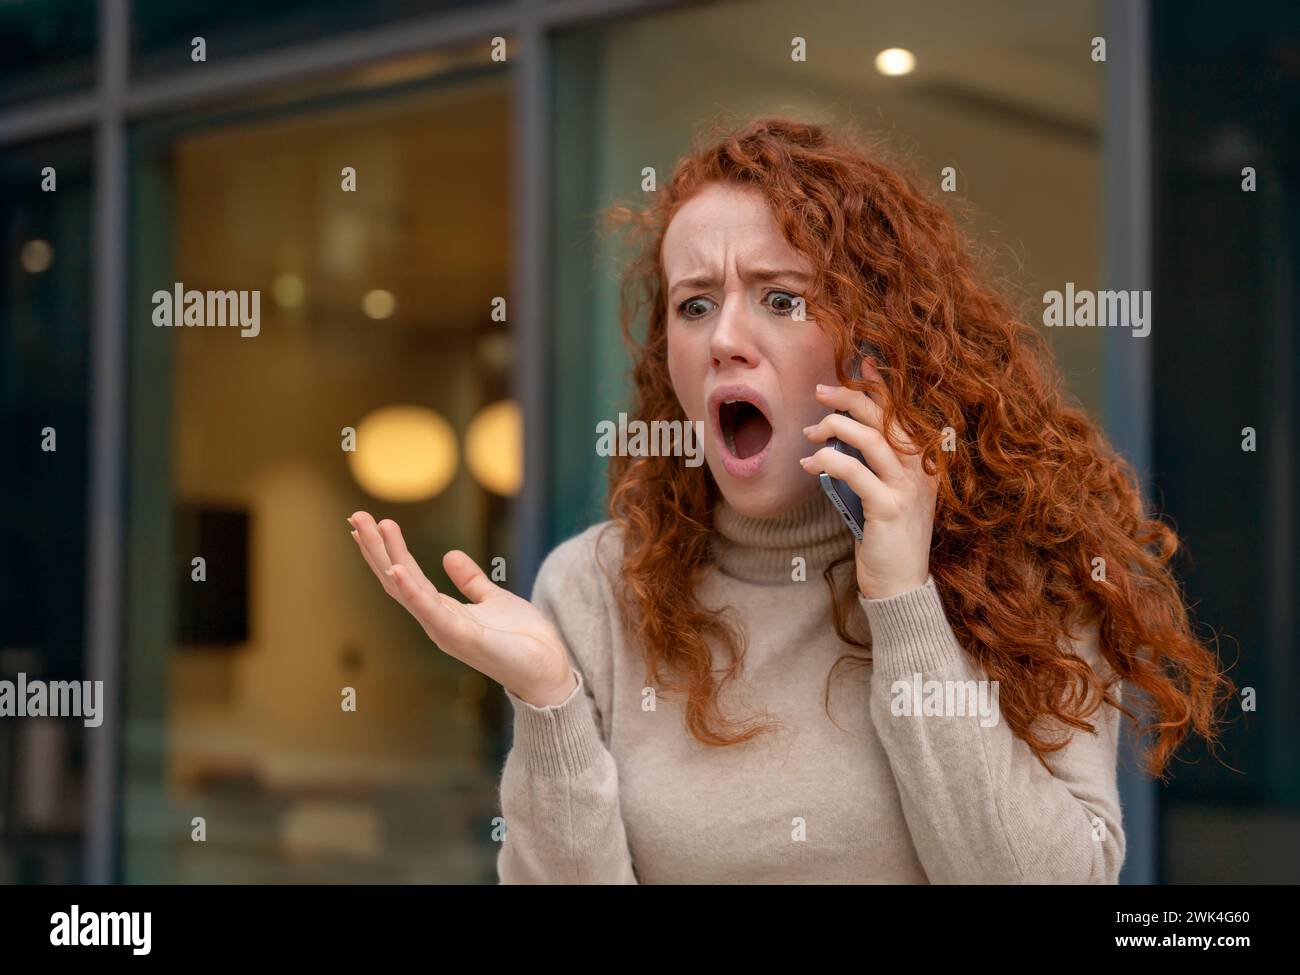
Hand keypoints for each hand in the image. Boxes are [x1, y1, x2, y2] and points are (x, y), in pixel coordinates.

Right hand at [348, 511, 576, 706]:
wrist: (548, 671)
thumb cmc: (523, 641)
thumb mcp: (493, 600)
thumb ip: (470, 581)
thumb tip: (448, 555)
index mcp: (442, 611)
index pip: (405, 576)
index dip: (387, 549)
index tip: (369, 523)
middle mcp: (436, 621)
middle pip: (396, 579)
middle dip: (376, 547)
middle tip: (356, 516)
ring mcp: (445, 630)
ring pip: (405, 589)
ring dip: (386, 557)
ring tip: (368, 529)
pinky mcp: (462, 637)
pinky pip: (430, 611)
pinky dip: (411, 590)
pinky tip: (396, 569)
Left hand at [798, 356, 938, 599]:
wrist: (900, 584)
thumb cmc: (885, 537)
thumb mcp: (883, 494)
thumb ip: (872, 464)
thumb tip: (841, 431)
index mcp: (923, 462)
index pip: (902, 413)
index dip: (882, 385)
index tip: (861, 363)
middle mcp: (921, 470)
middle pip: (886, 418)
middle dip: (851, 397)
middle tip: (819, 391)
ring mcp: (908, 488)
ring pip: (871, 438)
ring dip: (835, 427)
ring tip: (809, 433)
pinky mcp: (889, 507)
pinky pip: (854, 472)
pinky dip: (827, 461)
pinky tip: (809, 464)